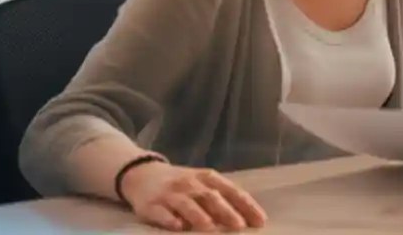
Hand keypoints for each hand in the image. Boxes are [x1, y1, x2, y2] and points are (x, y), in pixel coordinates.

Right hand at [119, 161, 267, 231]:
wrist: (142, 174)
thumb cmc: (182, 184)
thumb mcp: (202, 184)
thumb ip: (221, 197)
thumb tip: (246, 218)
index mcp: (207, 178)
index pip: (231, 191)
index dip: (246, 205)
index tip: (260, 221)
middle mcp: (190, 183)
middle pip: (210, 197)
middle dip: (226, 212)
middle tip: (239, 226)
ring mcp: (170, 193)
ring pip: (187, 204)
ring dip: (199, 216)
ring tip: (211, 228)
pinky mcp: (151, 205)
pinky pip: (161, 212)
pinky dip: (170, 219)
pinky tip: (178, 227)